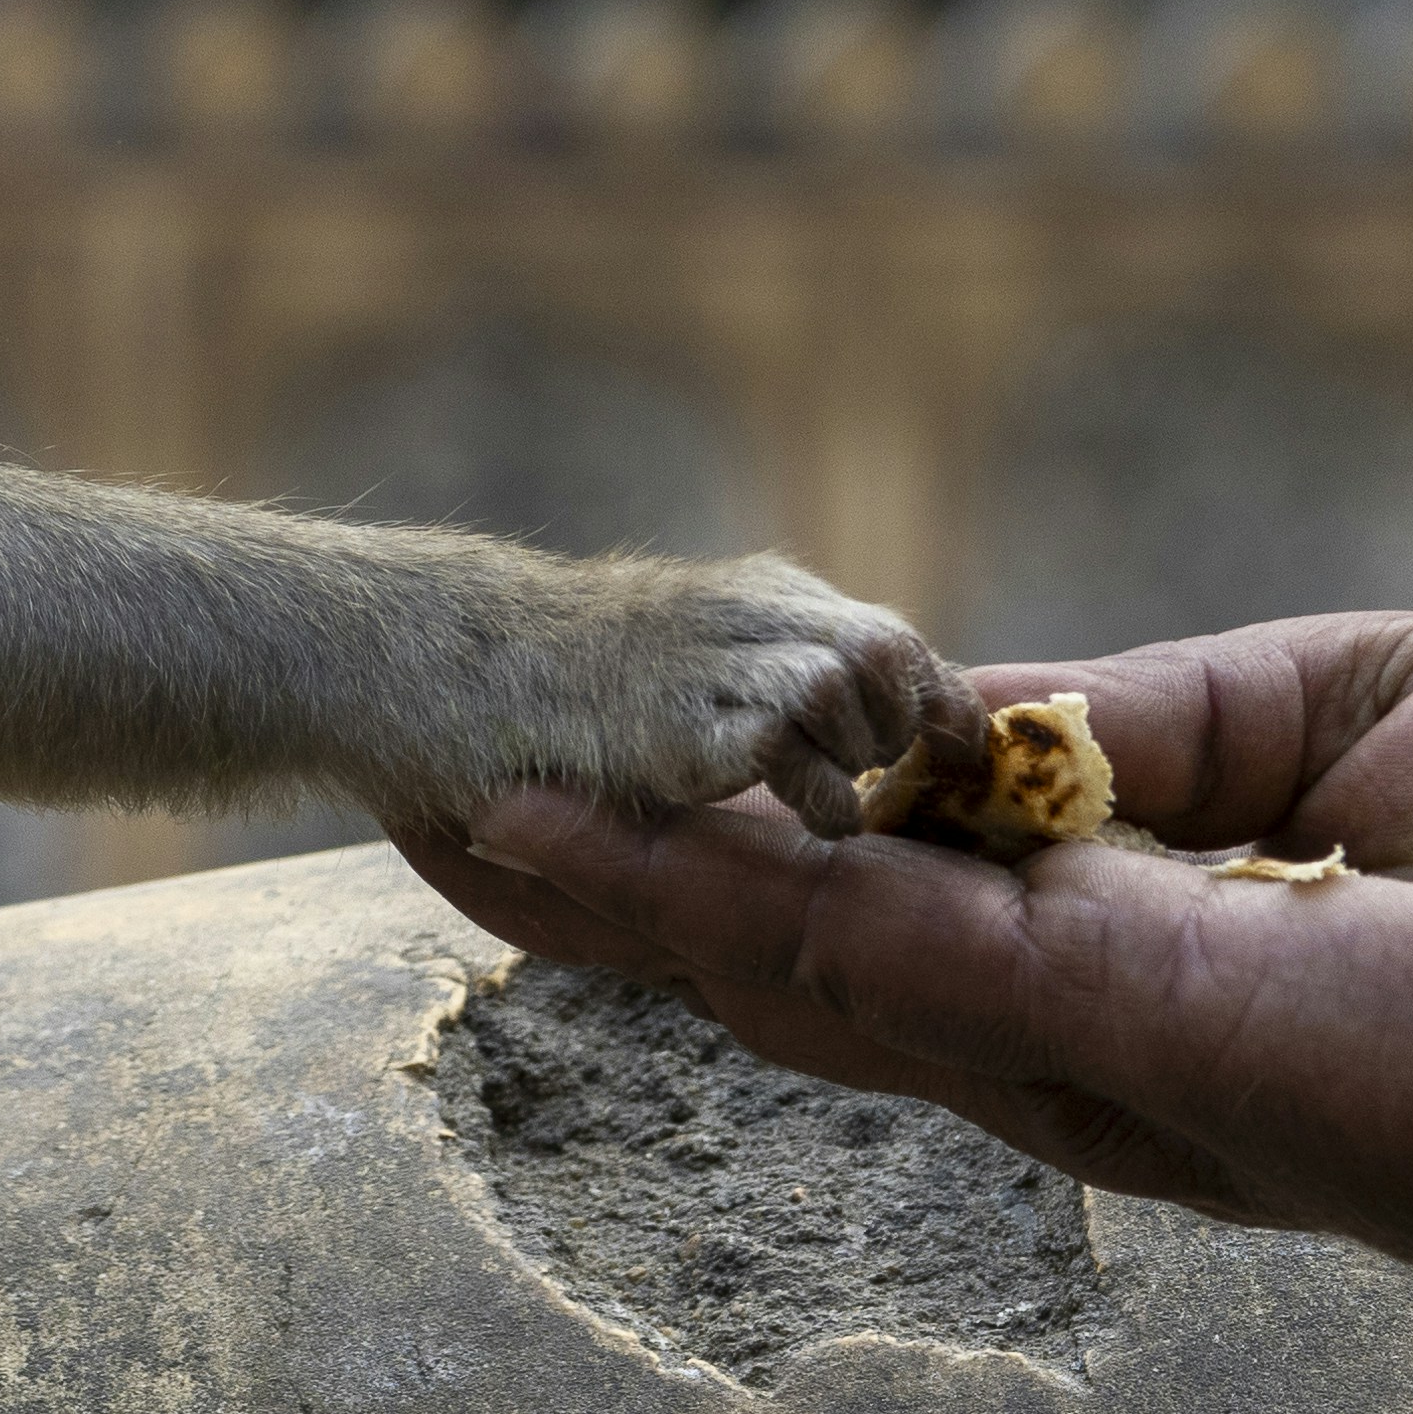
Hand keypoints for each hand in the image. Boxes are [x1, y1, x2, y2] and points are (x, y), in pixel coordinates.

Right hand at [393, 614, 1412, 1413]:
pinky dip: (695, 899)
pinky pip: (862, 954)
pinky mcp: (1123, 1035)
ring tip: (434, 808)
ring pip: (792, 963)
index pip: (927, 890)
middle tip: (438, 798)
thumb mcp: (1387, 712)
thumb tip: (990, 716)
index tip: (633, 747)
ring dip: (605, 888)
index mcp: (1188, 961)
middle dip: (628, 880)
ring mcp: (1102, 1048)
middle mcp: (1113, 1037)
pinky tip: (554, 850)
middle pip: (811, 953)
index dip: (771, 821)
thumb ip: (1169, 729)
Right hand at [501, 556, 981, 838]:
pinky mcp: (676, 722)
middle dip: (906, 726)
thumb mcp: (686, 652)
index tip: (960, 756)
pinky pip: (788, 737)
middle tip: (881, 783)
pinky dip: (820, 787)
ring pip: (850, 678)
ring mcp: (708, 662)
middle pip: (886, 648)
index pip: (891, 637)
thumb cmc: (558, 677)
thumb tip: (855, 725)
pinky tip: (809, 817)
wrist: (452, 661)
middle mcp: (744, 614)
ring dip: (861, 752)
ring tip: (833, 800)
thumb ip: (762, 669)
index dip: (937, 700)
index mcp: (757, 596)